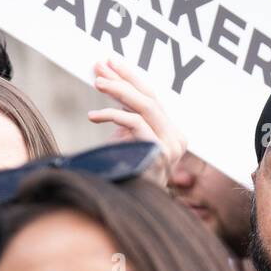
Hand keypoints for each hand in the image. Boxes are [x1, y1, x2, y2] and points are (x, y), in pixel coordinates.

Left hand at [88, 55, 185, 186]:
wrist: (129, 207)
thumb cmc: (125, 176)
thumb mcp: (127, 141)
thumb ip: (125, 116)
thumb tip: (108, 82)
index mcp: (172, 133)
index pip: (152, 98)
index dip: (130, 78)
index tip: (110, 63)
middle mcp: (176, 137)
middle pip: (150, 96)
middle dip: (124, 77)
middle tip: (101, 64)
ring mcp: (171, 146)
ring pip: (146, 105)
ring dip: (119, 90)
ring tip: (98, 81)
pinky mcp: (160, 152)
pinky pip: (135, 124)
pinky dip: (113, 115)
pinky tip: (93, 116)